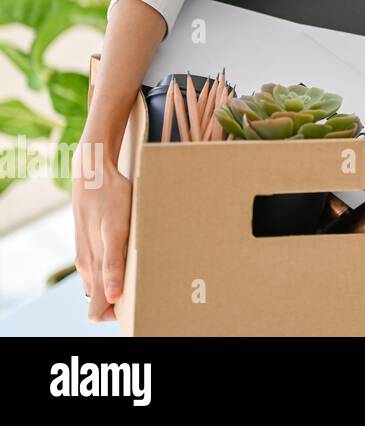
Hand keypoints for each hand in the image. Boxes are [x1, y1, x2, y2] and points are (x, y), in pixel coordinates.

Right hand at [72, 140, 132, 321]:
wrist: (95, 174)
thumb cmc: (109, 199)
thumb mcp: (115, 231)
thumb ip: (112, 265)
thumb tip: (113, 298)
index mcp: (94, 268)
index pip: (97, 312)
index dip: (116, 315)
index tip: (139, 305)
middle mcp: (88, 266)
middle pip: (103, 300)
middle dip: (123, 302)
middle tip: (151, 286)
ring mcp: (89, 255)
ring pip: (104, 284)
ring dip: (122, 284)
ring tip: (149, 270)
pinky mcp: (93, 244)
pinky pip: (105, 267)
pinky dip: (119, 269)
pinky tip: (138, 255)